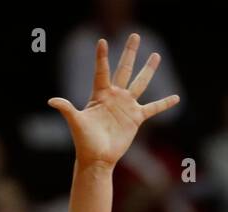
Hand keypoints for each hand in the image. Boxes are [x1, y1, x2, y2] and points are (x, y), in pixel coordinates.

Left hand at [47, 33, 179, 169]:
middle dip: (129, 53)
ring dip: (148, 70)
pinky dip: (164, 104)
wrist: (98, 158)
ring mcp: (126, 106)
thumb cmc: (84, 141)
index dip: (102, 57)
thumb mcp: (76, 122)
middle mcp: (114, 96)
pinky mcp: (136, 118)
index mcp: (100, 94)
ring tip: (156, 56)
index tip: (102, 41)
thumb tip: (52, 100)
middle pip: (124, 69)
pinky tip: (176, 97)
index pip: (102, 71)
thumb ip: (67, 109)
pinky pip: (153, 108)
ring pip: (140, 83)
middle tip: (134, 36)